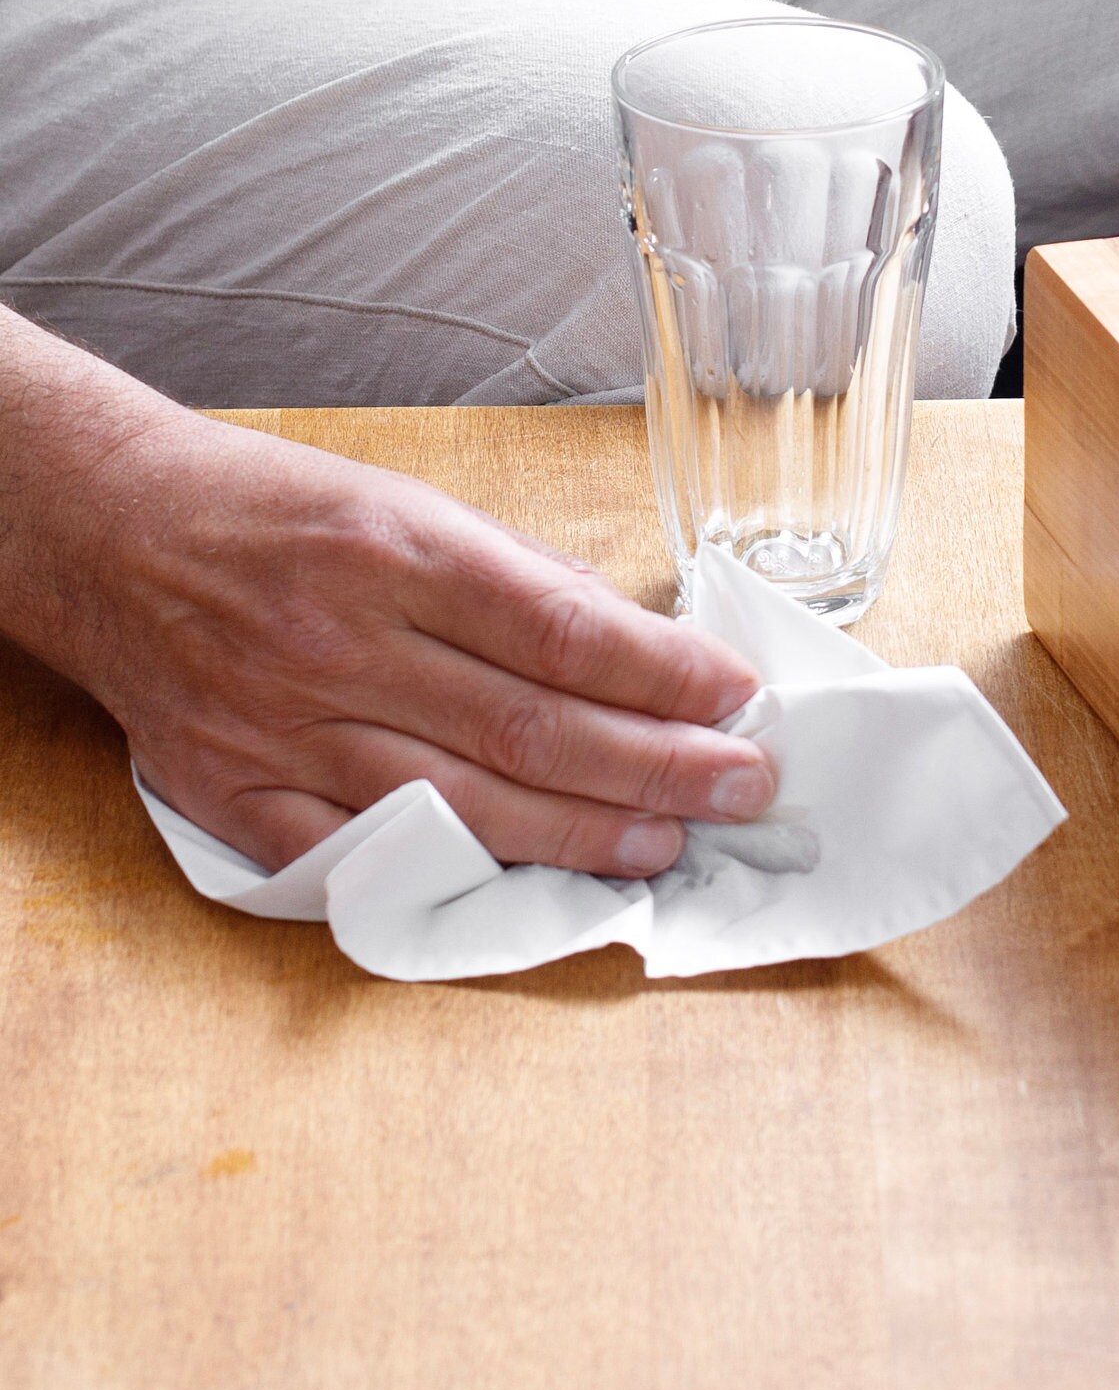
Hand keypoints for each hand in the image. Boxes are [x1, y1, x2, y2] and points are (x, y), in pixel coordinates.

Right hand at [0, 323, 774, 875]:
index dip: (663, 675)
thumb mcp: (404, 503)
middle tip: (739, 785)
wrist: (108, 532)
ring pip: (463, 805)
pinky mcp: (243, 795)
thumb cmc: (269, 510)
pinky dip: (452, 877)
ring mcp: (290, 730)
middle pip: (532, 729)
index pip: (563, 631)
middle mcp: (345, 644)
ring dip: (581, 833)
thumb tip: (627, 640)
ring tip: (665, 842)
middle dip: (655, 765)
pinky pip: (364, 858)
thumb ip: (515, 576)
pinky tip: (530, 886)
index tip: (736, 696)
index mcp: (397, 554)